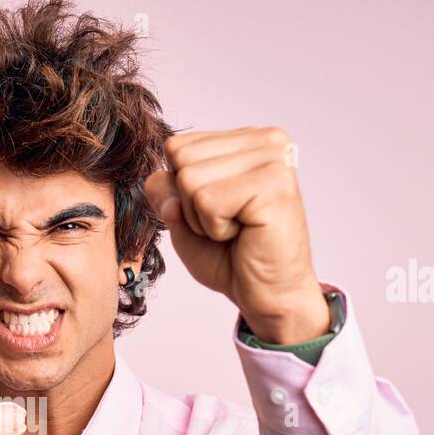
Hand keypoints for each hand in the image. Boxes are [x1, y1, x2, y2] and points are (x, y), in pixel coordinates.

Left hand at [143, 126, 329, 344]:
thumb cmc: (231, 257)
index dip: (181, 191)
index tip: (217, 211)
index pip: (176, 147)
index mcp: (245, 139)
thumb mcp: (183, 218)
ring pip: (190, 180)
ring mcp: (273, 158)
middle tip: (227, 224)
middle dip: (190, 205)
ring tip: (236, 229)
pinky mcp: (274, 183)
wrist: (268, 295)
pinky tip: (244, 234)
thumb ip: (164, 190)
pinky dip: (216, 228)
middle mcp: (264, 140)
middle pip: (180, 160)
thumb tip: (159, 179)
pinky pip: (207, 201)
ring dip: (203, 219)